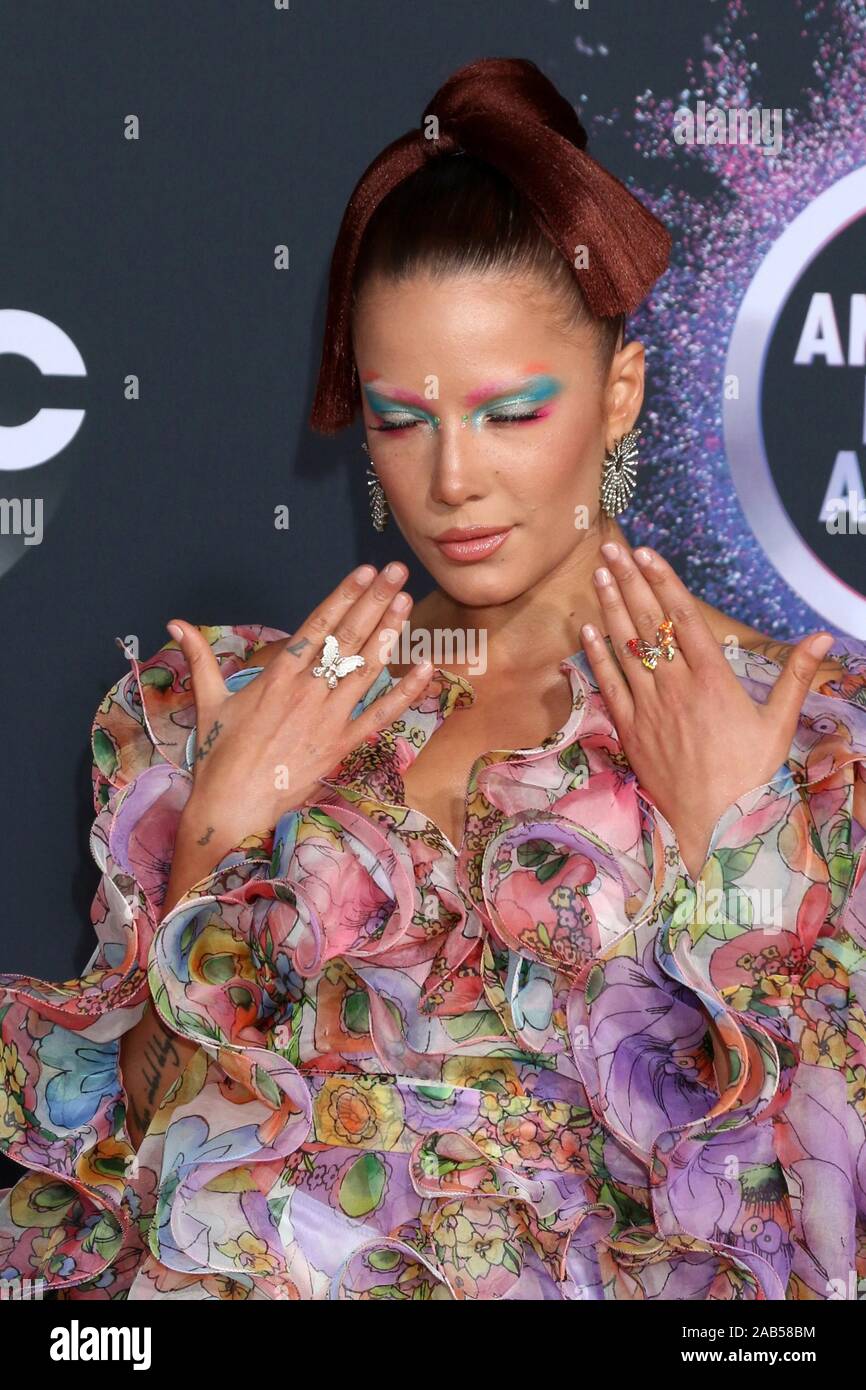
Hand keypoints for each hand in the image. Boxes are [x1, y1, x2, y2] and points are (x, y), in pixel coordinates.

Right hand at [164, 563, 432, 854]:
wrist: (232, 807)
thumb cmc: (219, 756)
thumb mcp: (209, 701)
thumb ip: (200, 658)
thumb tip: (176, 623)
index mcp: (277, 676)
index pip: (317, 626)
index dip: (343, 596)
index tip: (364, 572)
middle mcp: (307, 691)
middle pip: (347, 637)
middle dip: (374, 601)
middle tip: (396, 572)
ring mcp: (328, 718)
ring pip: (365, 668)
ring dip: (388, 634)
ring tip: (405, 602)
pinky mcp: (342, 745)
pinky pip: (379, 715)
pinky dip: (404, 693)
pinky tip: (424, 669)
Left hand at [579, 542, 834, 878]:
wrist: (716, 825)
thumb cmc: (753, 775)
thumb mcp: (780, 723)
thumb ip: (796, 676)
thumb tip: (822, 639)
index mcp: (714, 680)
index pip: (683, 618)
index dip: (663, 581)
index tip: (647, 553)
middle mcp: (677, 687)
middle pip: (648, 623)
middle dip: (629, 581)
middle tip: (612, 547)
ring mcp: (649, 707)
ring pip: (624, 648)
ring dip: (609, 608)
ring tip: (599, 573)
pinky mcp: (631, 730)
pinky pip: (610, 685)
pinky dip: (596, 655)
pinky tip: (586, 629)